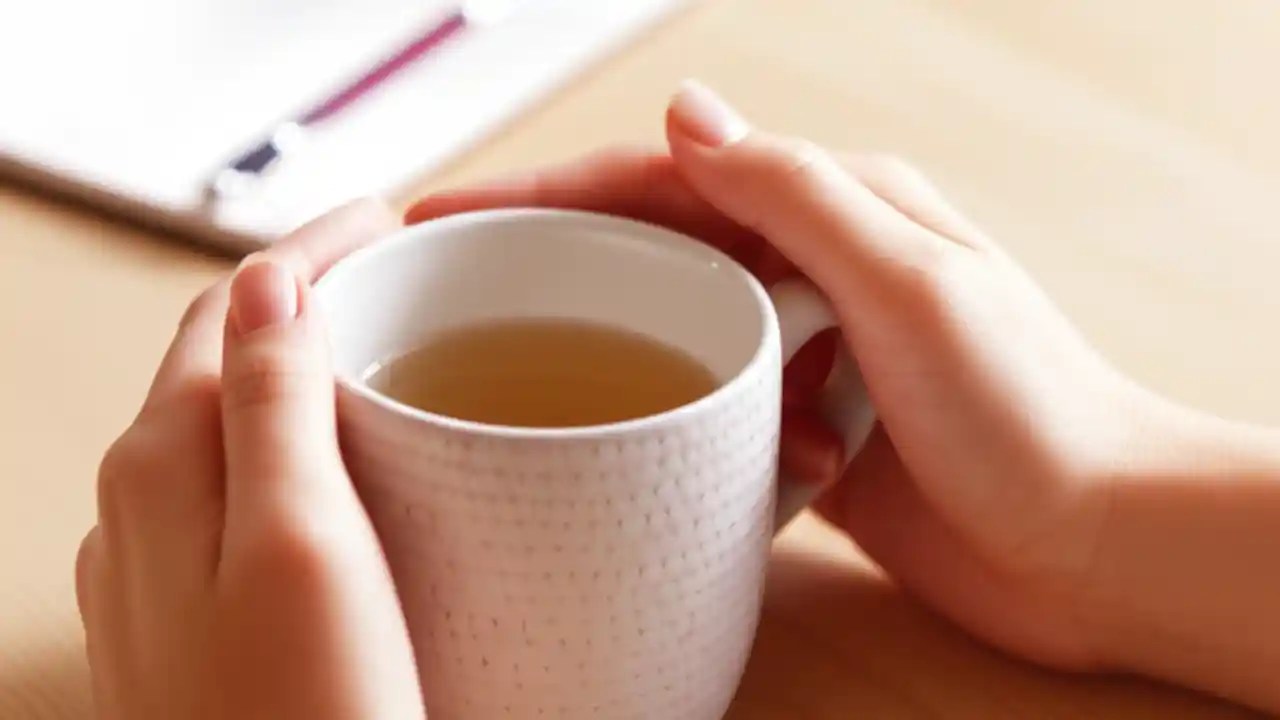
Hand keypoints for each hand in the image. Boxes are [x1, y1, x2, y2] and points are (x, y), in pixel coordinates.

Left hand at [76, 201, 425, 719]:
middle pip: (222, 356)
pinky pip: (237, 488)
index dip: (315, 248)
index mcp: (164, 465)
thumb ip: (270, 404)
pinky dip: (291, 443)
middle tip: (400, 275)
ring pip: (229, 420)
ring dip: (297, 368)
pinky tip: (344, 466)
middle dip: (307, 296)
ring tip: (382, 350)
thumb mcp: (298, 543)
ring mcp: (165, 563)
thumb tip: (269, 283)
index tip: (390, 221)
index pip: (234, 306)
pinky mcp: (200, 609)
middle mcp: (143, 505)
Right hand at [405, 83, 1157, 670]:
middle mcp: (817, 273)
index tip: (443, 216)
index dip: (544, 194)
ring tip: (582, 404)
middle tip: (456, 311)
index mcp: (835, 210)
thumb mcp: (907, 279)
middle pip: (655, 257)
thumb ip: (794, 191)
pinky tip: (726, 470)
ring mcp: (811, 356)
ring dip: (643, 375)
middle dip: (562, 279)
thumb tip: (686, 110)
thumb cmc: (1030, 410)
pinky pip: (718, 422)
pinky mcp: (811, 434)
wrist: (1101, 546)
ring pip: (678, 343)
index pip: (660, 181)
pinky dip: (706, 445)